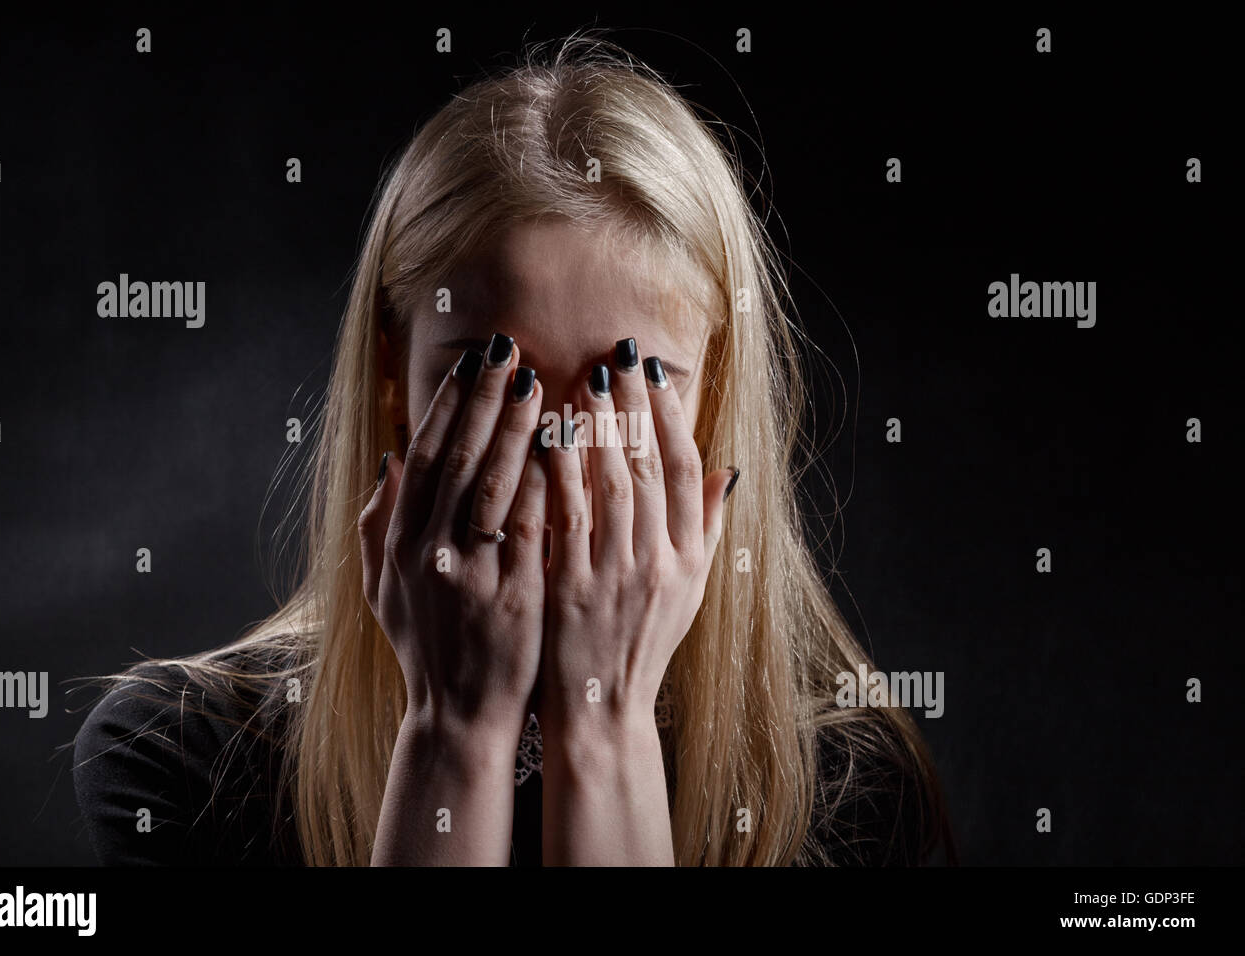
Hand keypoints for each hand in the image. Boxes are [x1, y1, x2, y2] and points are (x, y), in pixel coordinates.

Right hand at [359, 334, 547, 738]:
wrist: (459, 715)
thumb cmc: (426, 644)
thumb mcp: (382, 587)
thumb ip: (378, 524)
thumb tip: (392, 460)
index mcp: (401, 542)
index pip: (427, 454)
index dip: (450, 403)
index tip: (474, 362)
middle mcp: (432, 551)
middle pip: (462, 457)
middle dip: (487, 398)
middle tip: (512, 351)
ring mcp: (475, 574)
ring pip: (499, 484)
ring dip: (521, 429)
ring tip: (542, 383)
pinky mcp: (517, 596)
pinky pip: (535, 526)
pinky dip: (548, 481)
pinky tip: (567, 446)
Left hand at [538, 339, 735, 738]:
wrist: (601, 709)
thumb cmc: (640, 642)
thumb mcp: (690, 590)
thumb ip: (708, 529)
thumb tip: (731, 470)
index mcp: (689, 557)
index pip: (688, 470)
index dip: (673, 416)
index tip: (655, 372)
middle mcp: (660, 561)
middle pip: (652, 465)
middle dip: (634, 403)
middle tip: (618, 353)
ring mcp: (617, 575)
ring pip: (613, 483)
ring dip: (599, 426)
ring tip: (584, 378)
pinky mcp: (573, 589)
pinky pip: (567, 516)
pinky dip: (561, 471)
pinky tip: (547, 434)